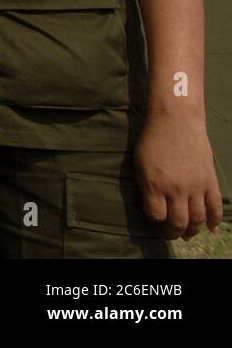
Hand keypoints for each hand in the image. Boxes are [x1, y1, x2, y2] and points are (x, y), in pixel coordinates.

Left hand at [135, 112, 223, 239]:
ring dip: (192, 230)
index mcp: (155, 184)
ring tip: (186, 233)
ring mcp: (196, 186)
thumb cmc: (153, 140)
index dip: (155, 222)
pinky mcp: (210, 181)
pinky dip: (214, 221)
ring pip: (198, 219)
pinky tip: (210, 229)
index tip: (154, 220)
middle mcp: (176, 189)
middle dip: (173, 233)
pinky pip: (216, 207)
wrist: (176, 121)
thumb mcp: (140, 164)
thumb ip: (146, 186)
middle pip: (178, 222)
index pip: (156, 216)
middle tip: (170, 234)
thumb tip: (153, 206)